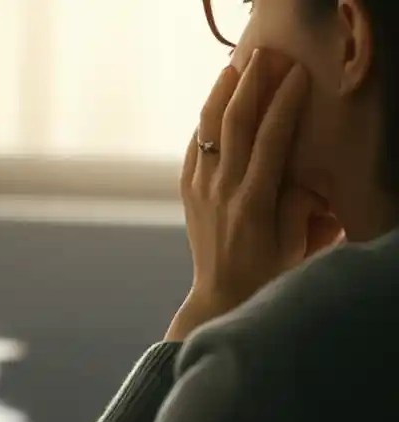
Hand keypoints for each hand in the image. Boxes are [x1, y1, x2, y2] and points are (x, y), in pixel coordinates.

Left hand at [167, 49, 343, 342]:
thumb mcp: (294, 238)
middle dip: (249, 86)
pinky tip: (214, 108)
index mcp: (252, 201)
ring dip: (221, 96)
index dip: (284, 104)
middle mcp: (221, 191)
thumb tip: (300, 167)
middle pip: (233, 126)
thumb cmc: (269, 270)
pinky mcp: (188, 193)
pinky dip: (205, 124)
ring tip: (234, 69)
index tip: (297, 75)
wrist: (222, 296)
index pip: (270, 140)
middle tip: (263, 58)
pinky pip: (194, 149)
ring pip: (207, 132)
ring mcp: (200, 191)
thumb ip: (299, 200)